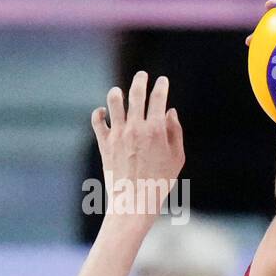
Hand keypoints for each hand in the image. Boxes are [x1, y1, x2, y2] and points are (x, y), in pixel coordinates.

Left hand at [91, 71, 184, 218]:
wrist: (135, 200)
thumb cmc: (161, 181)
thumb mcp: (177, 158)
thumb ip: (175, 132)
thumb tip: (170, 111)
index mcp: (156, 130)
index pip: (158, 99)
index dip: (161, 87)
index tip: (163, 81)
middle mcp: (136, 128)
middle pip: (136, 94)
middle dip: (140, 81)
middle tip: (142, 75)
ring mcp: (118, 134)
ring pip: (114, 102)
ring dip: (117, 93)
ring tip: (119, 91)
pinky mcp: (104, 143)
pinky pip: (98, 120)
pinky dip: (100, 113)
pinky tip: (105, 112)